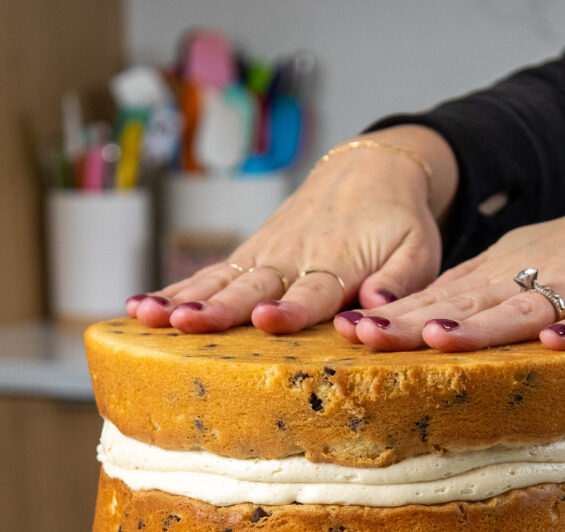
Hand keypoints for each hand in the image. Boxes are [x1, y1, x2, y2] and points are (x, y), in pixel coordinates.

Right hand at [126, 127, 457, 333]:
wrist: (369, 170)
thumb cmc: (398, 222)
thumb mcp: (419, 250)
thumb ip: (401, 280)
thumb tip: (377, 305)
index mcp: (338, 263)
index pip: (311, 292)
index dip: (291, 310)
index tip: (268, 320)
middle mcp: (293, 259)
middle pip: (251, 288)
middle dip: (218, 308)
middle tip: (185, 324)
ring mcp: (265, 255)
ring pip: (219, 280)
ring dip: (182, 299)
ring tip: (145, 317)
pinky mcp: (249, 255)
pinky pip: (208, 274)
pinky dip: (176, 290)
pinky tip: (140, 307)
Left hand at [335, 169, 564, 350]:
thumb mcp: (517, 265)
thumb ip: (472, 294)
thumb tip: (416, 321)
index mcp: (501, 274)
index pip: (439, 298)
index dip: (395, 315)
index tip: (348, 330)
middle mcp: (530, 278)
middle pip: (466, 303)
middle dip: (414, 323)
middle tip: (366, 335)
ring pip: (524, 308)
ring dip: (482, 326)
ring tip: (440, 340)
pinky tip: (553, 343)